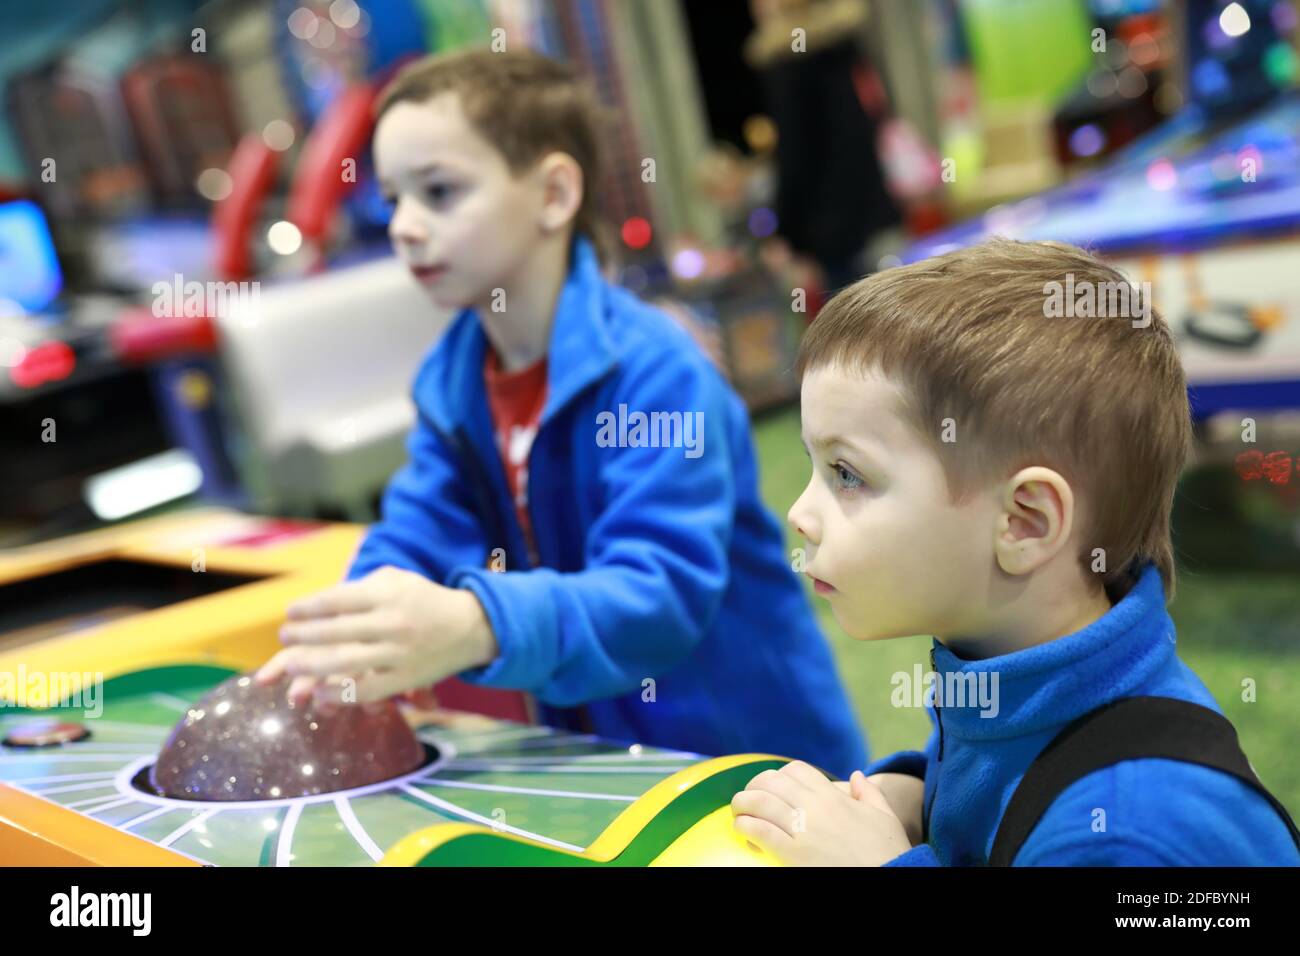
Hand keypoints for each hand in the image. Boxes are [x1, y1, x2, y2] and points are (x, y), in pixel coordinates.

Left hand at [254, 566, 497, 706]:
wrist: (470, 626)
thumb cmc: (422, 599)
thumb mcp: (396, 580)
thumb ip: (359, 588)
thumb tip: (317, 604)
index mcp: (388, 595)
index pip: (339, 600)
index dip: (310, 607)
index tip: (291, 612)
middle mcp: (393, 623)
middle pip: (338, 631)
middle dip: (305, 635)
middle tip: (284, 636)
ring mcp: (400, 653)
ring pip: (348, 662)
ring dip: (314, 665)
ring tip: (292, 665)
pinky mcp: (406, 678)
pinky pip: (368, 690)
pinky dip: (341, 694)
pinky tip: (321, 694)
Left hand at [732, 761, 912, 865]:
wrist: (892, 876)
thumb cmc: (888, 852)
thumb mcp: (884, 817)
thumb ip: (869, 794)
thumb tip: (858, 776)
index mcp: (833, 796)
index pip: (796, 770)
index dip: (779, 775)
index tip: (773, 788)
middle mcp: (815, 807)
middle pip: (771, 781)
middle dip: (755, 787)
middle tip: (749, 800)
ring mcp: (803, 829)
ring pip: (759, 802)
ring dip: (743, 805)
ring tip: (739, 814)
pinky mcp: (793, 853)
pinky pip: (759, 830)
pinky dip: (744, 827)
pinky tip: (743, 832)